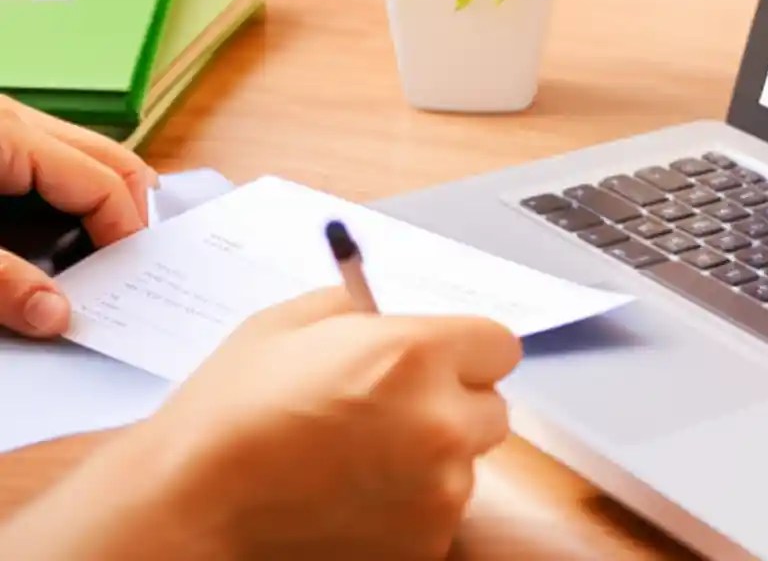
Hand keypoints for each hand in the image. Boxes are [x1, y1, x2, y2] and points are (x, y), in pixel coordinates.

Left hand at [0, 97, 155, 336]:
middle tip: (133, 267)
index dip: (125, 232)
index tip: (128, 284)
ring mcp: (4, 122)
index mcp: (8, 135)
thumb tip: (57, 317)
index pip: (103, 181)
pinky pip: (53, 157)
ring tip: (103, 253)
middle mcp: (14, 119)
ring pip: (84, 154)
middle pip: (109, 158)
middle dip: (132, 212)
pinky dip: (71, 193)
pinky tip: (61, 230)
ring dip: (103, 201)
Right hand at [0, 288, 522, 560]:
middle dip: (453, 404)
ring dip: (431, 458)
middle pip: (491, 407)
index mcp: (417, 355)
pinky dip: (409, 505)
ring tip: (357, 459)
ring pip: (465, 464)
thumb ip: (358, 309)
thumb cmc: (228, 416)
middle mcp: (441, 423)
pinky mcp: (424, 545)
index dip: (465, 351)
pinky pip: (438, 512)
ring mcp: (438, 493)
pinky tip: (351, 495)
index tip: (442, 360)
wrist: (189, 510)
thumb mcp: (288, 325)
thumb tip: (392, 312)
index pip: (499, 344)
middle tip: (395, 410)